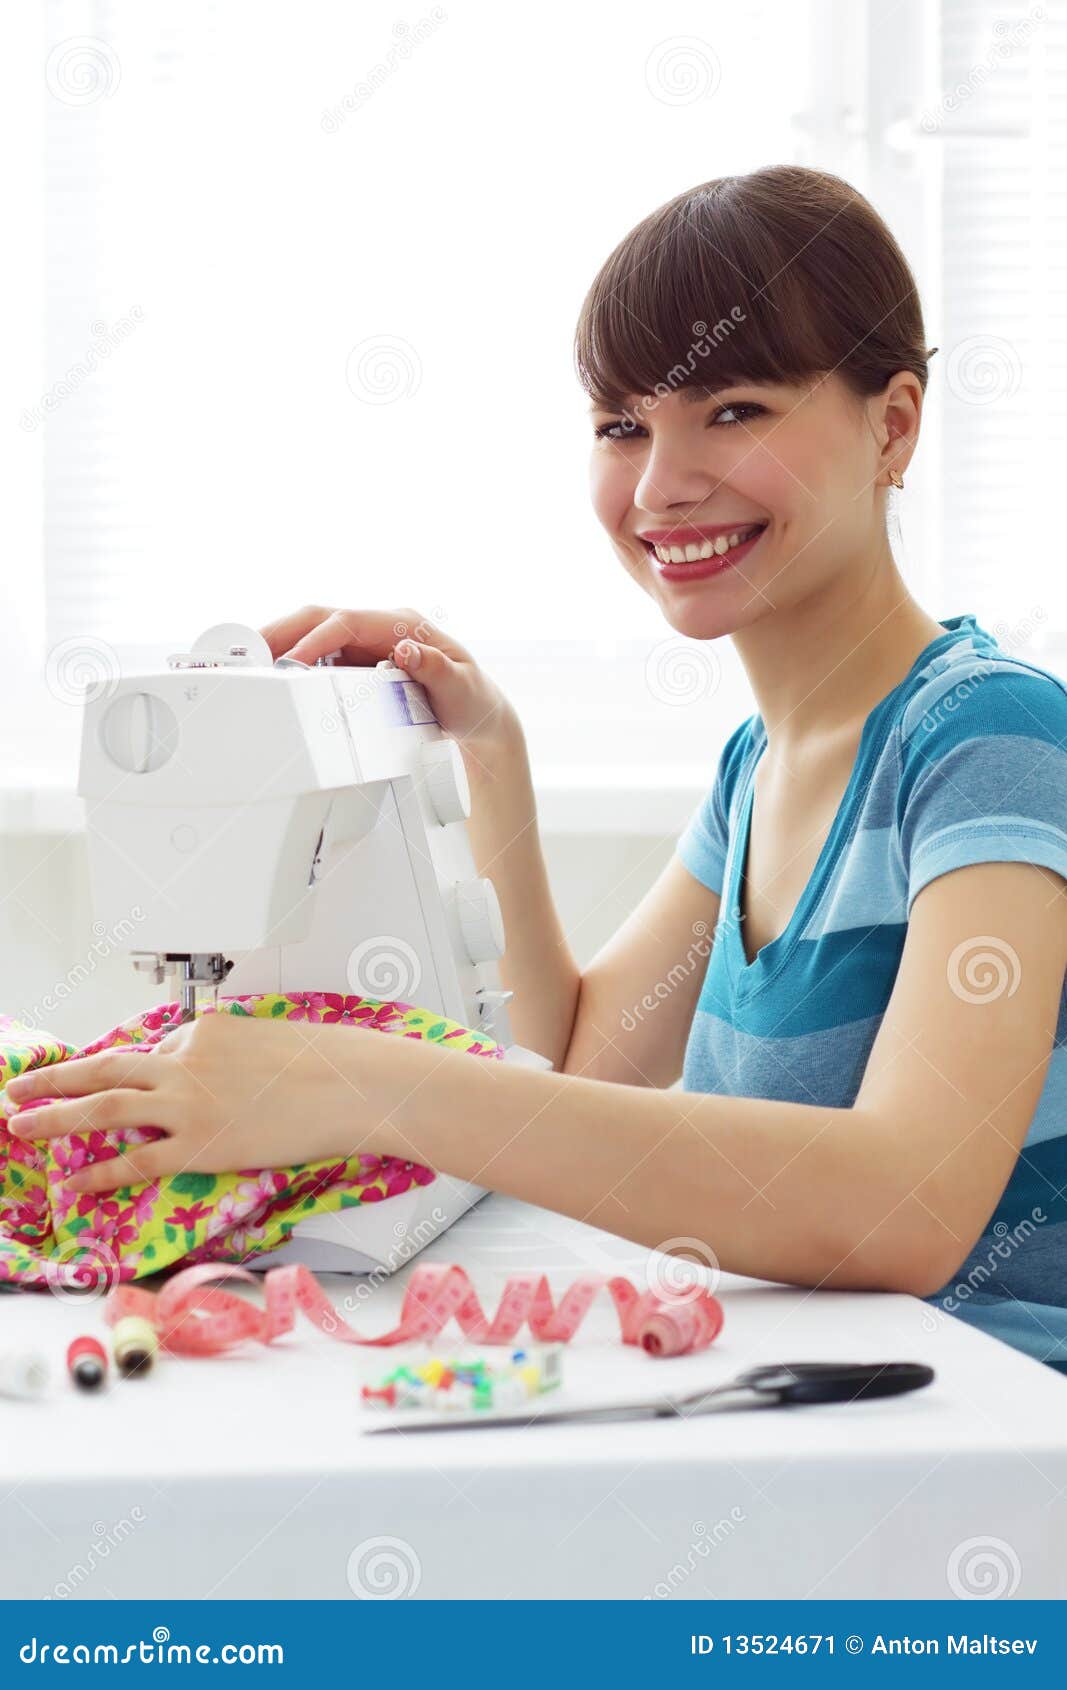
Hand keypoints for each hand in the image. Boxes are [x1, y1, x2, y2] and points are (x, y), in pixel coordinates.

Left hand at [4, 1012, 378, 1195]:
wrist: (354, 1085)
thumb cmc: (328, 1062)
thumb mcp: (271, 1038)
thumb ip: (233, 1051)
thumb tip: (224, 1072)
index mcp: (205, 1030)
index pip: (155, 1050)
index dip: (134, 1072)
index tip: (109, 1079)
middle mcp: (186, 1061)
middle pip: (105, 1069)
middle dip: (56, 1079)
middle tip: (20, 1087)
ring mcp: (189, 1104)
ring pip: (105, 1108)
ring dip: (56, 1116)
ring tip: (21, 1124)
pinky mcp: (200, 1146)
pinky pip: (137, 1160)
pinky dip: (101, 1172)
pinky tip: (77, 1181)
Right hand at [260, 604, 519, 753]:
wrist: (474, 716)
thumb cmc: (470, 700)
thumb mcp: (463, 688)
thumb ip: (437, 669)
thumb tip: (407, 648)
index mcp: (402, 624)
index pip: (347, 622)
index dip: (315, 639)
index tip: (290, 662)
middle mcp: (378, 628)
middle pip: (319, 618)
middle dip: (282, 631)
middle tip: (247, 653)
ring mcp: (364, 644)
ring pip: (311, 633)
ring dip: (279, 645)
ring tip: (248, 667)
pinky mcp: (354, 662)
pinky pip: (316, 657)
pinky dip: (290, 664)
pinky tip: (270, 680)